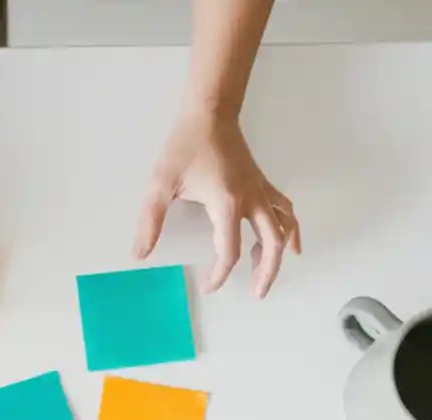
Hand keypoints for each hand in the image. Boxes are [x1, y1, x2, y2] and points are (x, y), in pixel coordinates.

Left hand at [135, 113, 300, 298]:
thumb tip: (140, 254)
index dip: (221, 274)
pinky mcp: (262, 183)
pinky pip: (285, 210)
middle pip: (270, 244)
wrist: (209, 113)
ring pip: (283, 228)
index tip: (210, 286)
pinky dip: (290, 228)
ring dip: (279, 254)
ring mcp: (261, 191)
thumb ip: (149, 222)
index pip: (229, 251)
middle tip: (257, 294)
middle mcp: (251, 200)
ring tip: (268, 273)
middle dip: (265, 273)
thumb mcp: (161, 184)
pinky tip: (291, 243)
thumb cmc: (185, 146)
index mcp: (226, 203)